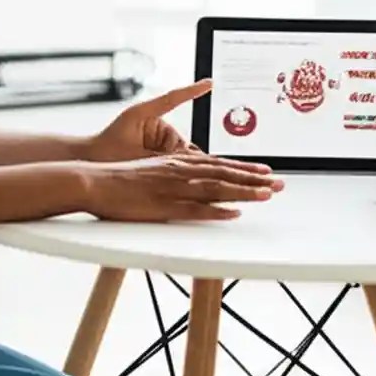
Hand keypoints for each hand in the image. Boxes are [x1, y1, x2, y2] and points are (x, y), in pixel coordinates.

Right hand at [81, 153, 282, 221]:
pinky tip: (233, 213)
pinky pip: (194, 210)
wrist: (94, 180)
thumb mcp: (153, 168)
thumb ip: (175, 173)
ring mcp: (173, 189)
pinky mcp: (163, 206)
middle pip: (225, 174)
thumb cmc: (121, 178)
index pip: (220, 165)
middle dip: (255, 179)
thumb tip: (194, 179)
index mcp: (178, 162)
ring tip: (267, 194)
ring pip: (216, 189)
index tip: (267, 171)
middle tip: (280, 183)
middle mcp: (180, 171)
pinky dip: (216, 211)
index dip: (245, 168)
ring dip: (244, 192)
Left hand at [92, 80, 212, 161]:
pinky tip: (168, 174)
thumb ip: (161, 158)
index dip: (192, 91)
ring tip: (152, 170)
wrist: (89, 160)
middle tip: (161, 167)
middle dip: (175, 156)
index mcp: (144, 114)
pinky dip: (172, 164)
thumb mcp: (134, 155)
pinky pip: (172, 155)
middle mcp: (152, 121)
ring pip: (177, 151)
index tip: (209, 83)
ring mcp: (154, 133)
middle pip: (178, 140)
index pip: (173, 99)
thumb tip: (185, 162)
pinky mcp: (154, 145)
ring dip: (172, 163)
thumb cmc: (104, 152)